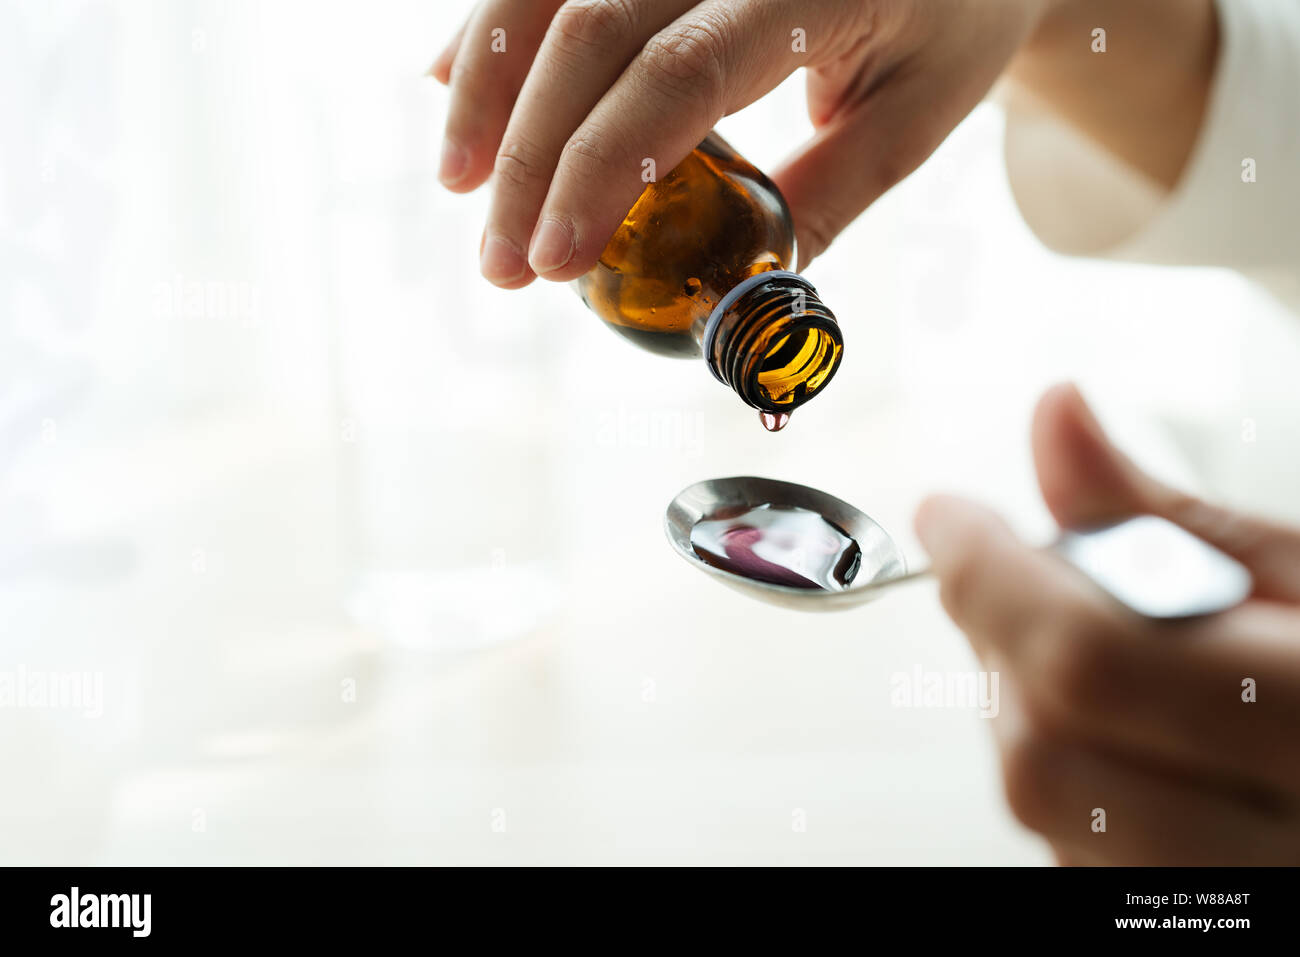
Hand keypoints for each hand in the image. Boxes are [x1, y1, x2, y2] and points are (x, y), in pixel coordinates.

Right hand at [430, 0, 1053, 286]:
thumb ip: (818, 201)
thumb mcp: (910, 121)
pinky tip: (448, 83)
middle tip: (501, 263)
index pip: (678, 76)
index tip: (554, 262)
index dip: (598, 171)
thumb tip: (724, 299)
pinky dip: (493, 27)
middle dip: (530, 156)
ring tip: (458, 185)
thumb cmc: (952, 21)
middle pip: (589, 30)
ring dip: (489, 88)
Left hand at [915, 384, 1299, 864]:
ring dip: (1021, 706)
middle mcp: (1270, 849)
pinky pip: (1068, 847)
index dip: (989, 576)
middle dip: (1003, 645)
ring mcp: (1223, 901)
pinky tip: (1107, 721)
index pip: (1088, 660)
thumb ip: (1169, 518)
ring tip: (1088, 646)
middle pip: (1042, 750)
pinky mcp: (1165, 915)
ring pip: (1042, 810)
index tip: (950, 515)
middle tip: (1027, 577)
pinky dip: (1056, 763)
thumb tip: (1057, 421)